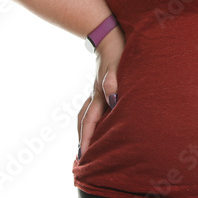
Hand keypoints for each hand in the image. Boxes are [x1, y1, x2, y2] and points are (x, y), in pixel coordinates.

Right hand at [76, 29, 125, 159]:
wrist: (109, 36)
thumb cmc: (116, 51)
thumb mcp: (117, 65)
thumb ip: (113, 81)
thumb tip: (112, 99)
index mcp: (98, 94)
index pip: (90, 122)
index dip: (88, 139)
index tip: (85, 157)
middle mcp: (94, 95)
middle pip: (84, 122)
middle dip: (82, 141)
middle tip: (80, 161)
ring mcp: (95, 92)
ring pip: (85, 116)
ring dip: (84, 132)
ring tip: (84, 149)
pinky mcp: (99, 88)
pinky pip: (91, 110)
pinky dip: (89, 122)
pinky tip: (94, 126)